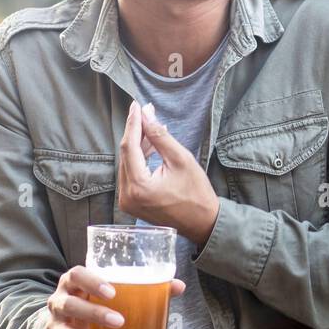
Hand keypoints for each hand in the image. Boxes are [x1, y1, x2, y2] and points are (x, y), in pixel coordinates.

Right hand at [42, 264, 186, 328]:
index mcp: (73, 283)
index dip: (91, 282)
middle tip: (120, 321)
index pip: (76, 275)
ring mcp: (54, 326)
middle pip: (69, 306)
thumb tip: (178, 286)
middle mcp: (58, 302)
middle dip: (94, 314)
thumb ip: (144, 287)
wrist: (63, 320)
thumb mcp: (112, 291)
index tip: (112, 292)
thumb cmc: (95, 300)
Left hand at [118, 99, 219, 246]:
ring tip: (152, 128)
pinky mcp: (131, 202)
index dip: (134, 124)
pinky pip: (131, 174)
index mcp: (138, 186)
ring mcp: (127, 201)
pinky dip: (139, 159)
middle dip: (135, 132)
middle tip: (145, 112)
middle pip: (125, 154)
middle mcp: (127, 195)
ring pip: (127, 163)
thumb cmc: (196, 193)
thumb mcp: (181, 160)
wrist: (202, 222)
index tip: (137, 105)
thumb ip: (161, 137)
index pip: (129, 147)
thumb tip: (147, 116)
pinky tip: (150, 147)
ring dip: (138, 145)